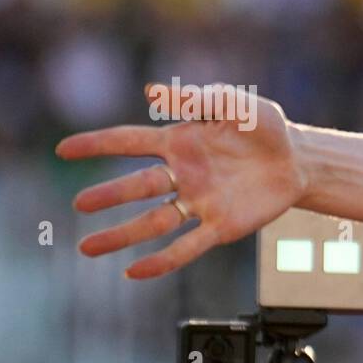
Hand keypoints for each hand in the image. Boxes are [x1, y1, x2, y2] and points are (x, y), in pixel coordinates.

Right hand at [55, 83, 307, 278]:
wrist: (299, 159)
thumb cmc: (263, 127)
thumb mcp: (233, 103)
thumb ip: (196, 98)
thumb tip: (151, 91)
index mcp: (179, 142)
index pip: (128, 142)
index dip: (96, 145)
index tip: (63, 151)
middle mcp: (183, 175)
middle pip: (137, 186)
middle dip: (109, 195)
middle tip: (80, 204)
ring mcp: (199, 202)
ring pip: (153, 222)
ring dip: (122, 234)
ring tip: (88, 248)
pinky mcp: (221, 226)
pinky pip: (187, 246)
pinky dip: (162, 260)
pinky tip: (134, 271)